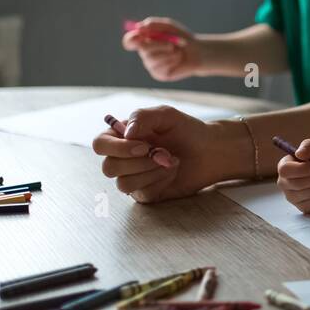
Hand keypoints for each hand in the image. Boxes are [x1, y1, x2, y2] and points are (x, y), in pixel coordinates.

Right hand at [92, 105, 237, 202]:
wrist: (209, 151)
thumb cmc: (186, 130)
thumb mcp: (166, 115)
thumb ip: (143, 117)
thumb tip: (125, 133)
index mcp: (121, 137)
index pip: (99, 145)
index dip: (118, 148)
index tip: (144, 146)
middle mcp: (122, 158)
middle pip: (108, 168)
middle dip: (139, 162)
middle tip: (163, 154)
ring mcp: (132, 177)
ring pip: (123, 184)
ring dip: (150, 172)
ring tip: (170, 162)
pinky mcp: (145, 193)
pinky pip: (142, 194)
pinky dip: (160, 182)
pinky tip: (171, 173)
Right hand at [122, 16, 199, 81]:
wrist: (198, 52)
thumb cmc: (182, 38)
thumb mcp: (169, 27)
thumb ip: (154, 24)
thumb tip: (139, 27)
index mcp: (144, 40)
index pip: (129, 41)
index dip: (131, 39)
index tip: (139, 36)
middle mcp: (145, 53)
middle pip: (141, 49)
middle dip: (157, 45)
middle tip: (171, 44)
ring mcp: (151, 65)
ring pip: (151, 59)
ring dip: (167, 53)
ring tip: (178, 51)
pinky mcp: (158, 74)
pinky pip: (160, 67)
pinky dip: (171, 61)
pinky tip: (178, 59)